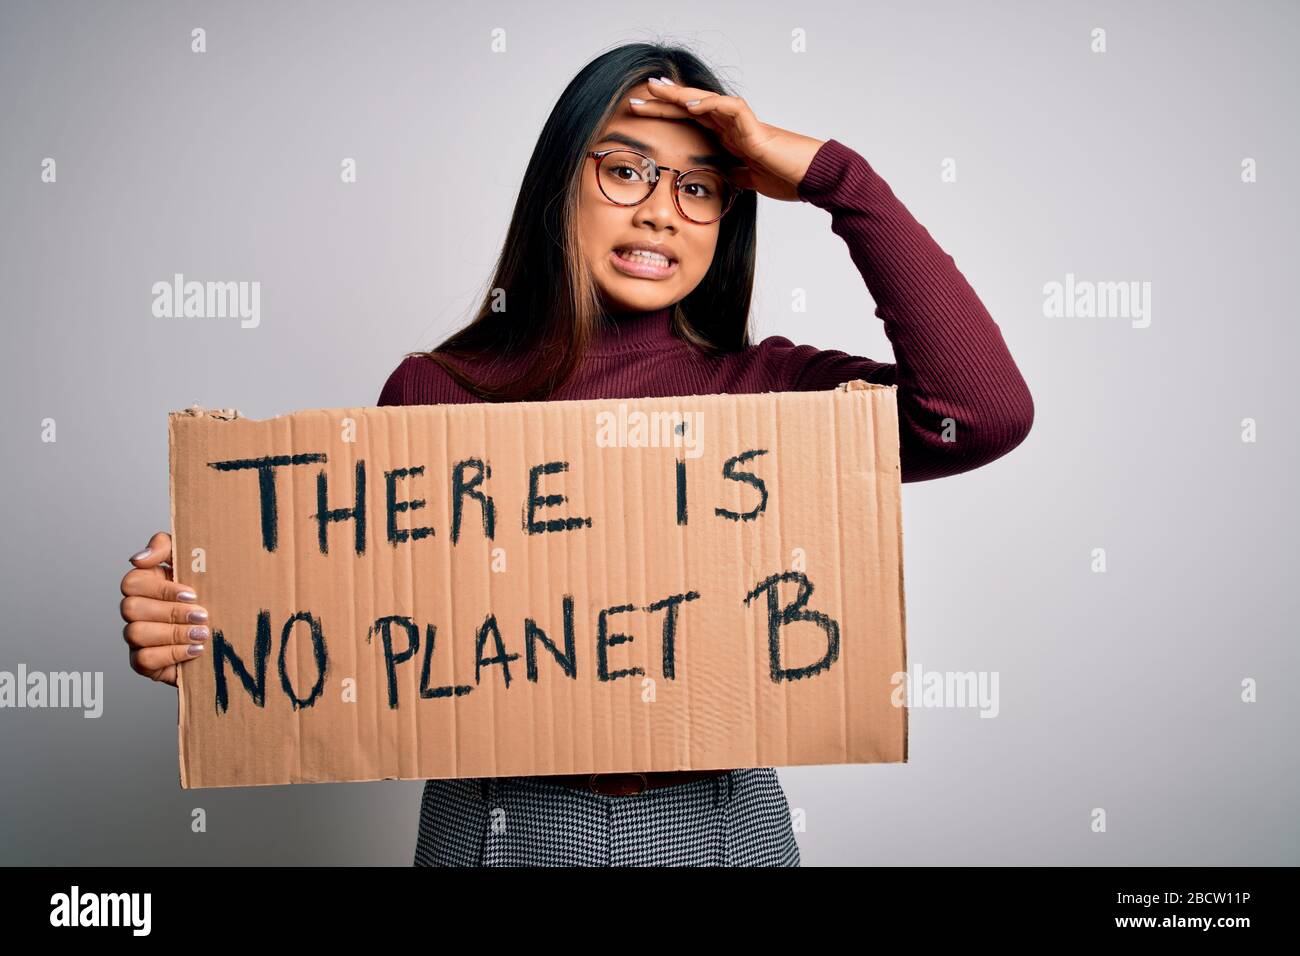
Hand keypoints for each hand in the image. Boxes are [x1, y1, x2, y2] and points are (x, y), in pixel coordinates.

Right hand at [120, 531, 208, 685]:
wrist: (232, 628)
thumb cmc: (211, 590)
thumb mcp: (195, 560)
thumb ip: (165, 546)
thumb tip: (138, 558)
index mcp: (145, 584)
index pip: (132, 582)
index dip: (161, 589)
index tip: (192, 594)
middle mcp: (135, 610)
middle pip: (131, 608)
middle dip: (171, 612)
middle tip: (203, 616)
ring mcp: (136, 636)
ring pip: (136, 633)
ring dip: (174, 633)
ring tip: (202, 634)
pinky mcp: (143, 662)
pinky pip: (144, 660)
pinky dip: (172, 654)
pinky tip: (196, 650)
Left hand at [632, 76, 826, 201]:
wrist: (815, 177)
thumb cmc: (788, 177)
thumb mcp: (749, 181)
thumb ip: (732, 174)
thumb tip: (717, 178)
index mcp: (729, 137)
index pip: (691, 121)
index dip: (666, 116)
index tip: (640, 114)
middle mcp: (733, 126)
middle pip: (693, 107)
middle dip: (664, 101)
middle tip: (637, 96)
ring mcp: (744, 125)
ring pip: (707, 101)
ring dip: (681, 96)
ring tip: (657, 90)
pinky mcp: (756, 129)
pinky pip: (731, 109)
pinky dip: (711, 105)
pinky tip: (691, 105)